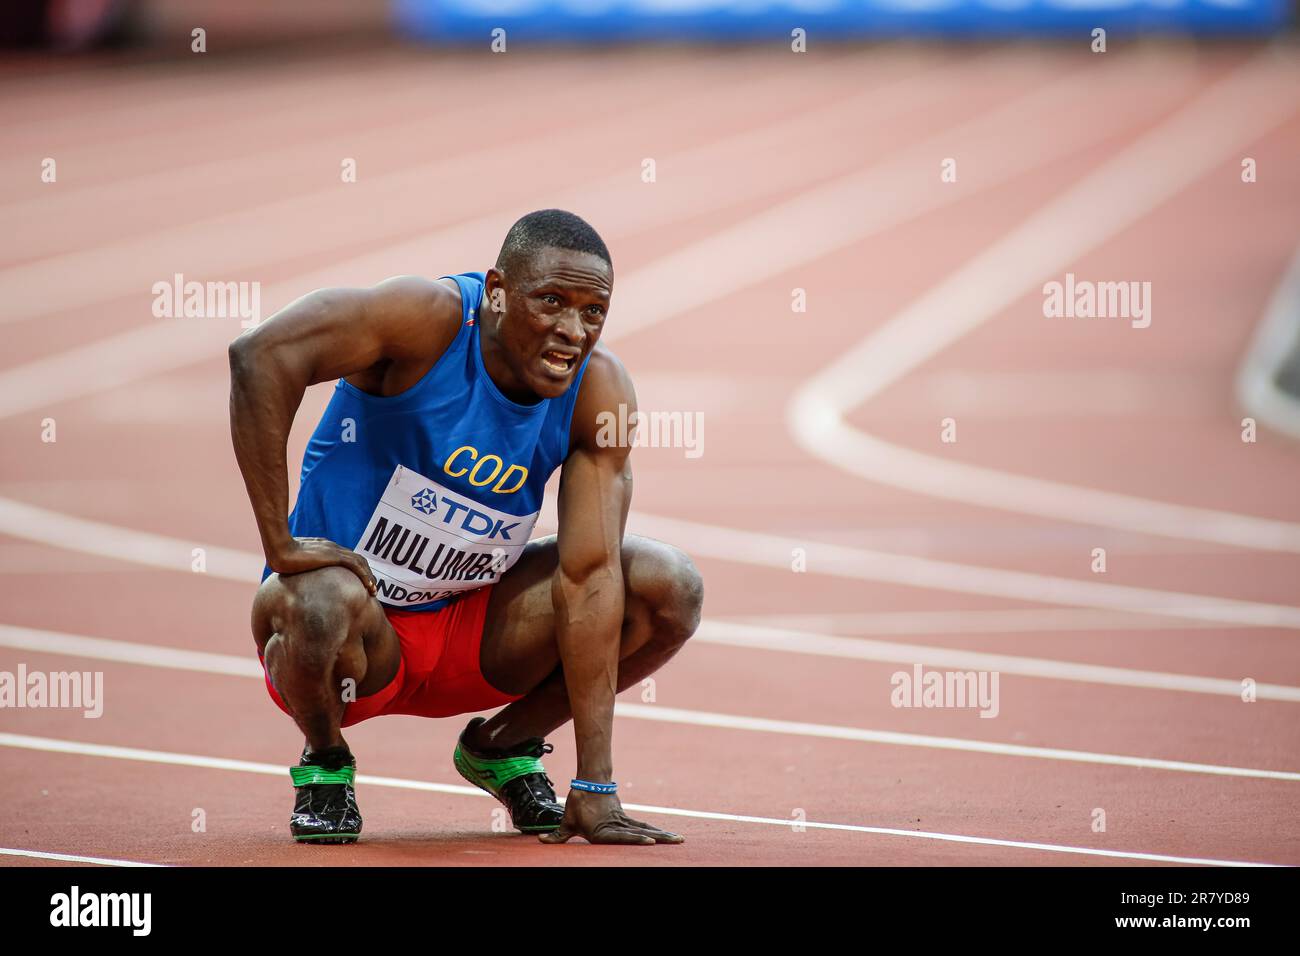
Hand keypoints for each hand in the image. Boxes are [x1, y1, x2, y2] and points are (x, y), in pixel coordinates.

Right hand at [269, 537, 376, 595]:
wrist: (279, 549)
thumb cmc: (280, 557)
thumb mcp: (293, 564)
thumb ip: (300, 568)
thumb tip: (295, 581)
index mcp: (325, 547)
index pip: (347, 557)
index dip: (357, 570)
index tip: (361, 584)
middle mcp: (332, 547)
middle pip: (358, 559)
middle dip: (367, 574)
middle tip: (372, 589)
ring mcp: (334, 550)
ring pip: (360, 562)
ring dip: (369, 577)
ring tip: (374, 591)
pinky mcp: (333, 555)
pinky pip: (355, 565)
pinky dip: (365, 576)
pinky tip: (369, 587)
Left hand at [539, 790, 683, 845]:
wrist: (589, 782)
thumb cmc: (577, 803)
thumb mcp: (567, 821)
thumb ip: (558, 835)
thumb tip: (543, 841)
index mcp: (603, 831)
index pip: (622, 836)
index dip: (637, 839)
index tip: (651, 841)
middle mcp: (616, 826)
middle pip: (640, 833)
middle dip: (659, 838)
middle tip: (676, 841)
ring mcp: (623, 821)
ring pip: (645, 828)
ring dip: (662, 834)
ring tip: (678, 840)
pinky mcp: (625, 818)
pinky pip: (642, 825)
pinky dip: (655, 830)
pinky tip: (665, 836)